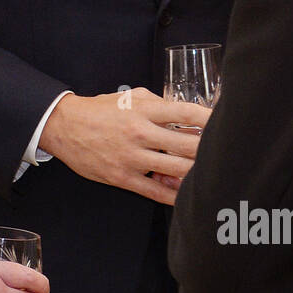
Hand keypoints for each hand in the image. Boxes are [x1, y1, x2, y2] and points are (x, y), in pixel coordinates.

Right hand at [38, 89, 210, 204]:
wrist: (65, 127)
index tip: (226, 122)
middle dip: (210, 149)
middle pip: (188, 144)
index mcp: (144, 110)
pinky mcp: (123, 177)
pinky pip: (156, 191)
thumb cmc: (100, 110)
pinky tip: (188, 195)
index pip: (186, 112)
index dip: (210, 118)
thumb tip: (185, 111)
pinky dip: (175, 195)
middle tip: (226, 152)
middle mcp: (140, 133)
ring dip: (197, 172)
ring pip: (177, 169)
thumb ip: (158, 102)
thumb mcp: (130, 97)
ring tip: (212, 172)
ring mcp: (132, 157)